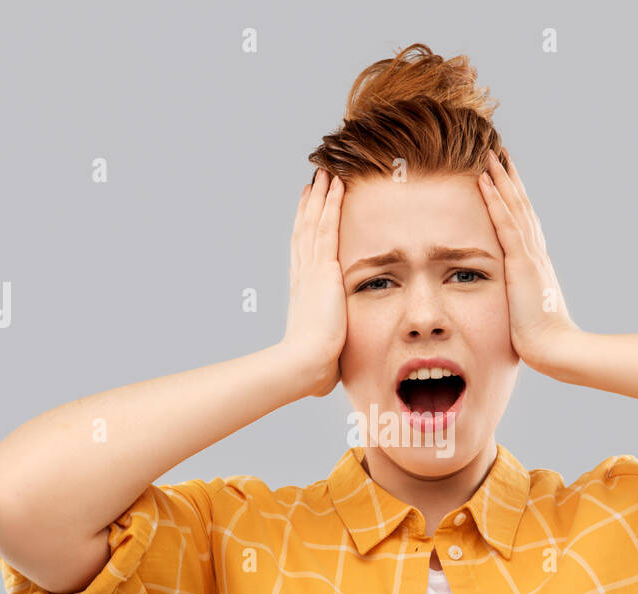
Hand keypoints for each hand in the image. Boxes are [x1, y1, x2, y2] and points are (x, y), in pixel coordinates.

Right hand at [281, 168, 347, 397]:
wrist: (305, 364)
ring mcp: (311, 270)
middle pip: (305, 231)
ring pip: (315, 223)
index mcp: (303, 293)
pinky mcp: (323, 269)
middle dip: (310, 205)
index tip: (307, 211)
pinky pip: (327, 227)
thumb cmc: (312, 369)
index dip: (304, 230)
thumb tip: (327, 376)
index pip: (304, 253)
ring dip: (320, 196)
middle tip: (315, 181)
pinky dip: (330, 204)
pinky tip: (335, 184)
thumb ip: (327, 356)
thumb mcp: (323, 355)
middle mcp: (303, 276)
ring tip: (325, 172)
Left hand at [478, 151, 580, 371]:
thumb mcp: (524, 312)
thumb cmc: (539, 340)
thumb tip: (510, 300)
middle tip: (497, 151)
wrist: (555, 349)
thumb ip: (518, 299)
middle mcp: (535, 253)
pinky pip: (506, 225)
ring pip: (514, 207)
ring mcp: (530, 256)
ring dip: (501, 179)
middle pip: (521, 206)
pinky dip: (496, 201)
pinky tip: (484, 181)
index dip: (512, 197)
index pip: (522, 222)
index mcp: (534, 263)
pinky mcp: (523, 264)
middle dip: (509, 178)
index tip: (503, 175)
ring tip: (488, 154)